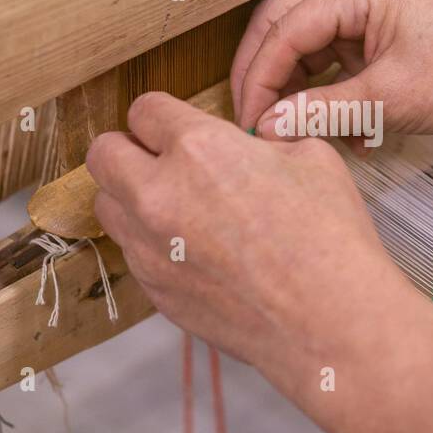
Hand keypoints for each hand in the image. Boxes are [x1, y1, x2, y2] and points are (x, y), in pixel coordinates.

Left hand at [86, 91, 432, 432]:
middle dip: (127, 150)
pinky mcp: (156, 291)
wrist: (329, 322)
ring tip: (173, 206)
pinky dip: (150, 245)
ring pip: (107, 207)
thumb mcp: (311, 158)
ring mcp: (150, 249)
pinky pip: (133, 254)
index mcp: (198, 149)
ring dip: (130, 198)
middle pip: (103, 154)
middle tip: (157, 160)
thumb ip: (262, 143)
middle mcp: (159, 195)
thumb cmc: (329, 239)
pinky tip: (193, 250)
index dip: (162, 116)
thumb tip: (249, 146)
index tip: (174, 127)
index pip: (144, 110)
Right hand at [230, 0, 432, 145]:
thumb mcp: (390, 101)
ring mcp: (369, 12)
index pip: (286, 29)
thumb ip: (323, 112)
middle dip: (267, 77)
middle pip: (285, 27)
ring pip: (306, 48)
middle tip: (256, 123)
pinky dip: (330, 98)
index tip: (251, 122)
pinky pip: (334, 64)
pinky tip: (345, 135)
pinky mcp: (378, 37)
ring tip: (299, 133)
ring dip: (300, 93)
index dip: (261, 78)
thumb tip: (268, 127)